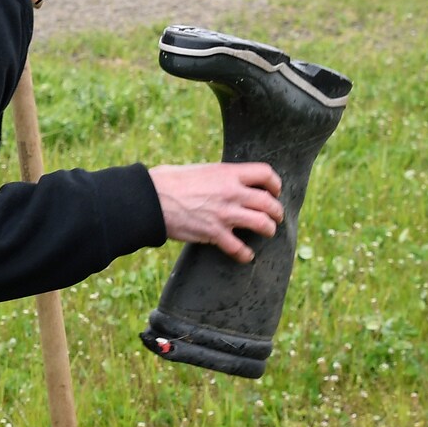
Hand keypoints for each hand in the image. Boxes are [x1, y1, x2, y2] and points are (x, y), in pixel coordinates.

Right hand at [150, 162, 282, 262]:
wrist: (151, 199)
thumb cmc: (169, 181)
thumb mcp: (199, 170)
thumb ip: (218, 176)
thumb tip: (224, 181)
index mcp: (228, 173)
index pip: (265, 174)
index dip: (275, 183)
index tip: (274, 191)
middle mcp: (231, 192)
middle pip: (268, 202)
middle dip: (276, 211)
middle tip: (275, 216)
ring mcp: (224, 214)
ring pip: (262, 224)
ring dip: (268, 230)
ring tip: (267, 232)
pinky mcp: (214, 233)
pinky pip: (238, 248)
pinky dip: (245, 254)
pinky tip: (246, 256)